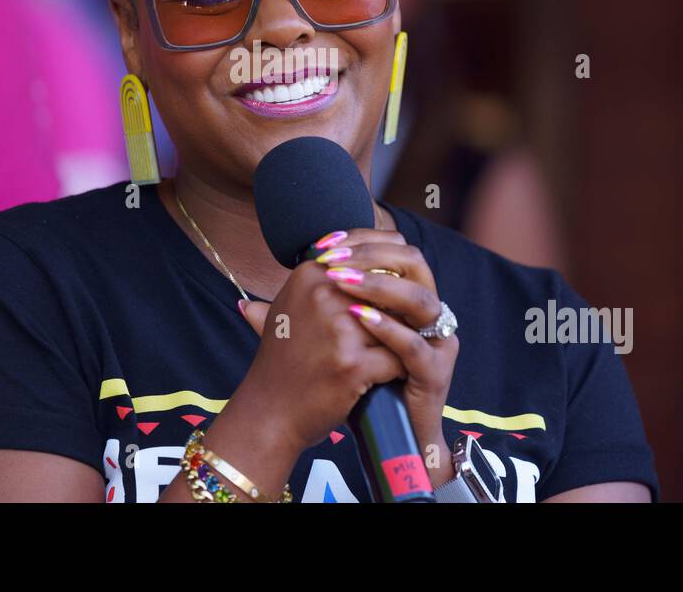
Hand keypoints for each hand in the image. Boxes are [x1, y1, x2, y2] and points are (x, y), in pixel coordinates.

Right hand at [236, 246, 405, 454]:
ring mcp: (339, 329)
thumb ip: (321, 276)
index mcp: (311, 273)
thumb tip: (349, 246)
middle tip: (409, 324)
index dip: (392, 273)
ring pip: (397, 323)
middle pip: (389, 289)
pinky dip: (399, 370)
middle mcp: (324, 294)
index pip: (373, 255)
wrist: (269, 411)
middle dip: (401, 309)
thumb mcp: (289, 305)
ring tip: (405, 350)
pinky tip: (394, 376)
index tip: (397, 294)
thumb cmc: (283, 358)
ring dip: (404, 338)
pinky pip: (397, 359)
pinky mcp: (353, 364)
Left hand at [312, 228, 459, 485]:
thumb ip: (298, 327)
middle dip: (371, 255)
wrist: (384, 440)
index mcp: (406, 302)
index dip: (361, 242)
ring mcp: (437, 344)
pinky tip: (359, 319)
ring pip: (419, 298)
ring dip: (379, 285)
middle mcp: (428, 316)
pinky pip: (414, 344)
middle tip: (332, 256)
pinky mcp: (435, 373)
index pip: (394, 253)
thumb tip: (245, 306)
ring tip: (342, 280)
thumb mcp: (325, 345)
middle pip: (413, 264)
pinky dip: (387, 329)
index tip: (324, 242)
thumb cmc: (352, 389)